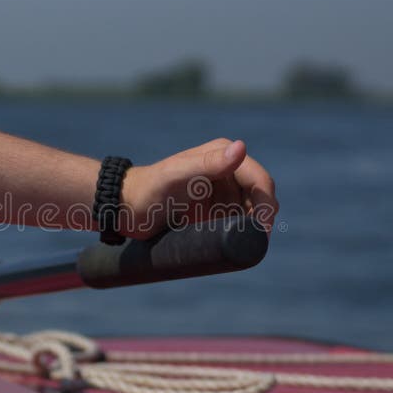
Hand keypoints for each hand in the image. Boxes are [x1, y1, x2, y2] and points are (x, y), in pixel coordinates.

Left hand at [120, 138, 277, 238]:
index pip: (259, 179)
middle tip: (255, 242)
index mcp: (223, 153)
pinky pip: (240, 221)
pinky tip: (237, 244)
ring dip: (255, 226)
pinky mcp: (216, 209)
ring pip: (253, 210)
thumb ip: (207, 163)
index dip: (266, 204)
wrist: (126, 208)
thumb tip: (241, 148)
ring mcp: (222, 190)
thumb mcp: (176, 176)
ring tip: (243, 244)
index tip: (263, 230)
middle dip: (263, 217)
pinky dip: (243, 232)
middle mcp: (227, 168)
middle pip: (260, 195)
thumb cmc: (148, 190)